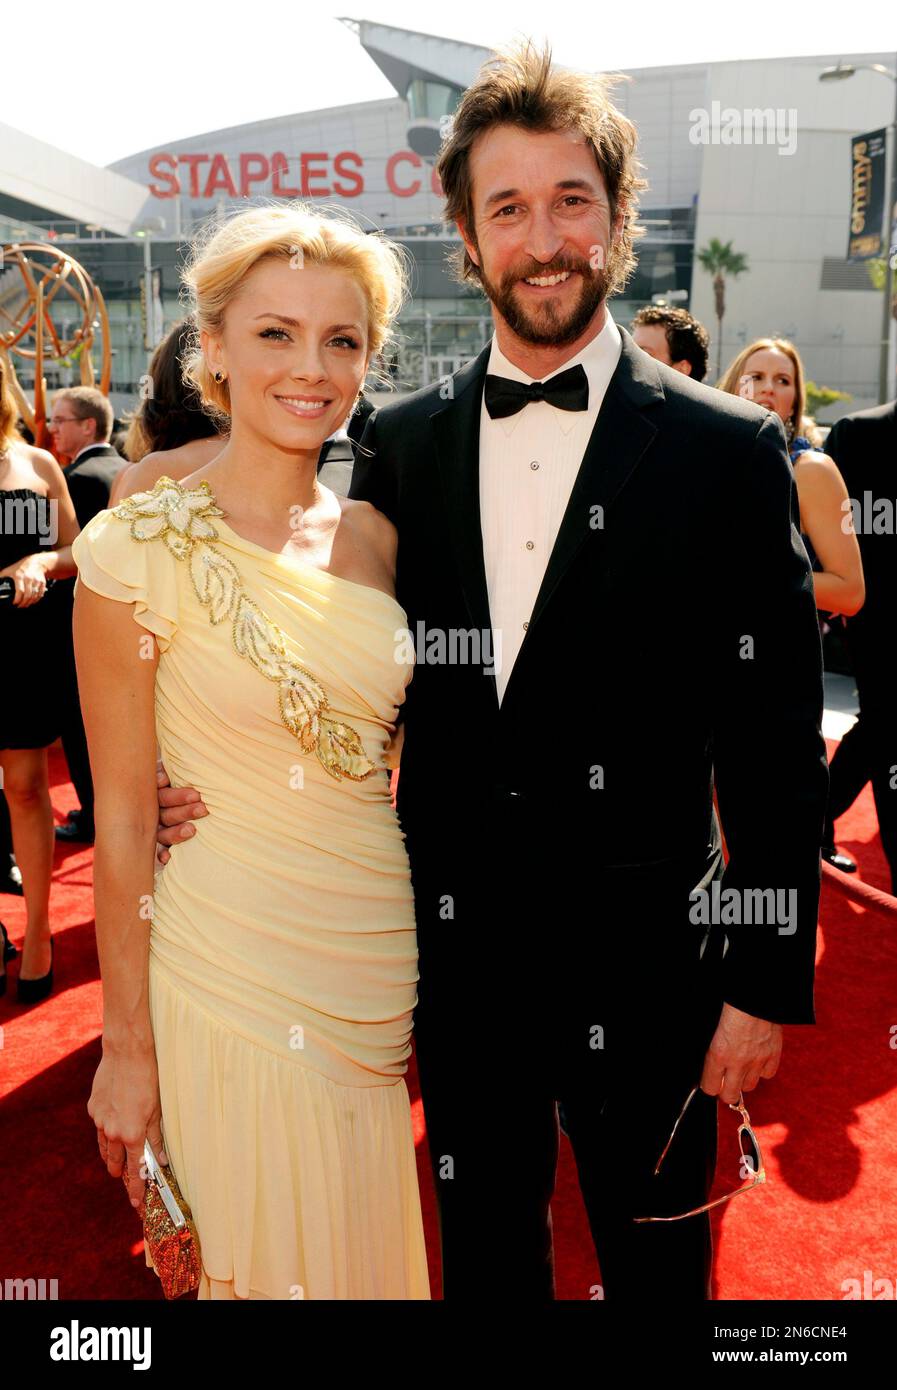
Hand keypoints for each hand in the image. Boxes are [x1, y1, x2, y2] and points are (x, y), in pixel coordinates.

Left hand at [1, 555, 47, 606]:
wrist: (36, 562)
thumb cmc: (21, 567)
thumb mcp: (9, 570)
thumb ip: (1, 577)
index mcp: (19, 576)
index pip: (20, 591)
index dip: (17, 599)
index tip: (14, 603)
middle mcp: (28, 578)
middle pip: (28, 595)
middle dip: (23, 603)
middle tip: (20, 606)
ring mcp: (36, 581)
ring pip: (34, 596)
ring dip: (29, 602)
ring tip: (25, 605)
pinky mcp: (42, 583)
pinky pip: (40, 594)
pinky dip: (36, 599)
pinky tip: (32, 601)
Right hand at [88, 1044, 166, 1208]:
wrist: (127, 1054)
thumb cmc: (148, 1080)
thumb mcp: (158, 1111)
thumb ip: (156, 1138)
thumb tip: (160, 1161)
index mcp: (132, 1135)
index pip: (134, 1171)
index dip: (136, 1190)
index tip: (137, 1204)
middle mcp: (113, 1132)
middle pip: (115, 1164)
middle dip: (122, 1174)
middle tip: (129, 1180)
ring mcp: (100, 1121)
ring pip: (105, 1148)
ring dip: (113, 1156)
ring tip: (120, 1160)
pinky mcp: (93, 1109)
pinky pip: (100, 1128)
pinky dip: (107, 1132)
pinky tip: (114, 1126)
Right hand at [155, 759, 207, 865]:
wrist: (161, 793)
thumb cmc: (176, 778)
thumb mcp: (171, 772)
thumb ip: (166, 773)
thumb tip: (162, 779)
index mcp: (155, 793)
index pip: (165, 796)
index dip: (179, 797)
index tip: (196, 795)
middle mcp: (152, 812)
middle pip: (166, 813)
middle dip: (184, 812)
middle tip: (203, 809)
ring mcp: (153, 828)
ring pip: (162, 832)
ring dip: (176, 832)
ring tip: (192, 831)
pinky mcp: (156, 843)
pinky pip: (157, 850)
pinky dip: (162, 853)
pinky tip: (167, 858)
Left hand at [700, 1002, 781, 1104]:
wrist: (757, 994)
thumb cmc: (732, 1004)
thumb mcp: (711, 1026)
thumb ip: (711, 1048)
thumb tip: (710, 1061)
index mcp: (718, 1053)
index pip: (710, 1087)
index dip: (709, 1086)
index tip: (710, 1081)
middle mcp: (737, 1061)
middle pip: (730, 1096)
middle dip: (725, 1092)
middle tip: (724, 1083)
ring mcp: (757, 1060)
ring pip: (749, 1087)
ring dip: (743, 1080)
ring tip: (741, 1069)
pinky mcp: (773, 1055)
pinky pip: (768, 1075)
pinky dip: (762, 1070)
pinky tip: (757, 1060)